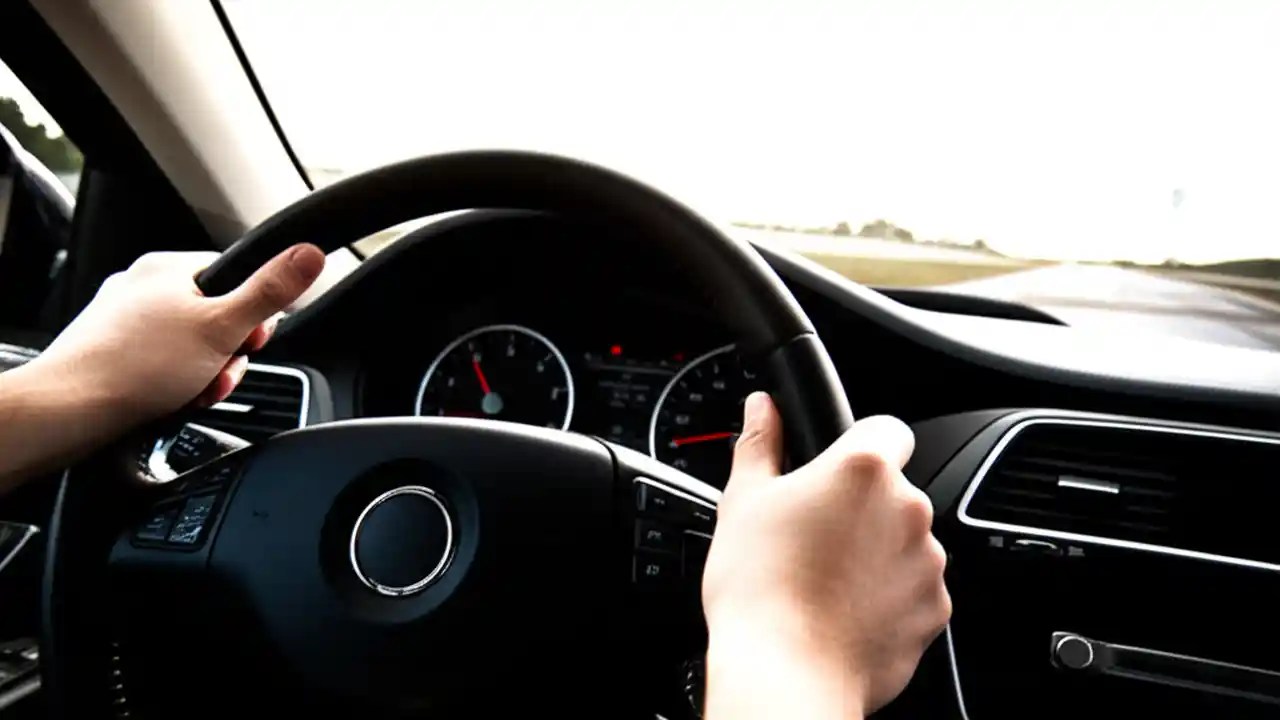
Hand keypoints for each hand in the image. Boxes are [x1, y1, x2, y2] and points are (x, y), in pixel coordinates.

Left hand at [39, 245, 324, 423]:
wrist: (70, 409)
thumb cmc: (138, 367)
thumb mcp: (223, 327)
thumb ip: (270, 292)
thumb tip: (311, 254)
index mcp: (170, 269)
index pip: (237, 280)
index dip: (253, 318)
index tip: (249, 342)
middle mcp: (143, 287)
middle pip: (216, 317)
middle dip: (228, 354)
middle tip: (217, 373)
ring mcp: (124, 321)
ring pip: (191, 345)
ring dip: (205, 373)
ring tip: (192, 392)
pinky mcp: (112, 352)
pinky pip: (162, 363)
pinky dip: (175, 383)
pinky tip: (172, 398)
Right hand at [702, 392, 950, 718]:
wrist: (785, 670)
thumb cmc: (759, 586)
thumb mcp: (744, 501)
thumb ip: (759, 444)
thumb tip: (762, 408)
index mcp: (862, 468)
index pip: (885, 428)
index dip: (859, 445)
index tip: (834, 471)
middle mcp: (908, 508)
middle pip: (894, 490)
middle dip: (861, 507)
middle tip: (813, 535)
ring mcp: (927, 561)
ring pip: (905, 540)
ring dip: (877, 551)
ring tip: (825, 579)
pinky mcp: (935, 609)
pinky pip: (914, 589)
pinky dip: (889, 596)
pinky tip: (845, 609)